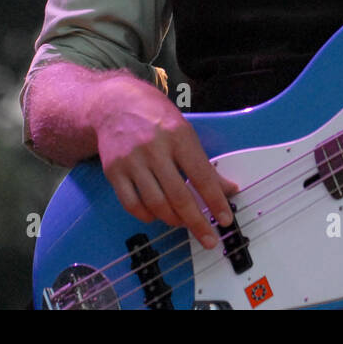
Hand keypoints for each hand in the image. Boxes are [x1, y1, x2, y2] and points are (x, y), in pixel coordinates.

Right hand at [90, 75, 238, 249]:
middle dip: (196, 222)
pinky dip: (147, 215)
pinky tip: (157, 215)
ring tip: (184, 223)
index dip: (215, 201)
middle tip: (208, 239)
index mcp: (179, 136)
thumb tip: (228, 189)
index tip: (225, 220)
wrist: (114, 104)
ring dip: (173, 220)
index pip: (201, 175)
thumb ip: (204, 163)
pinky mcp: (114, 172)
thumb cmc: (155, 117)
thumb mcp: (185, 131)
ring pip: (155, 203)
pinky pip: (131, 203)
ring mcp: (132, 161)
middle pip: (179, 195)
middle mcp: (155, 149)